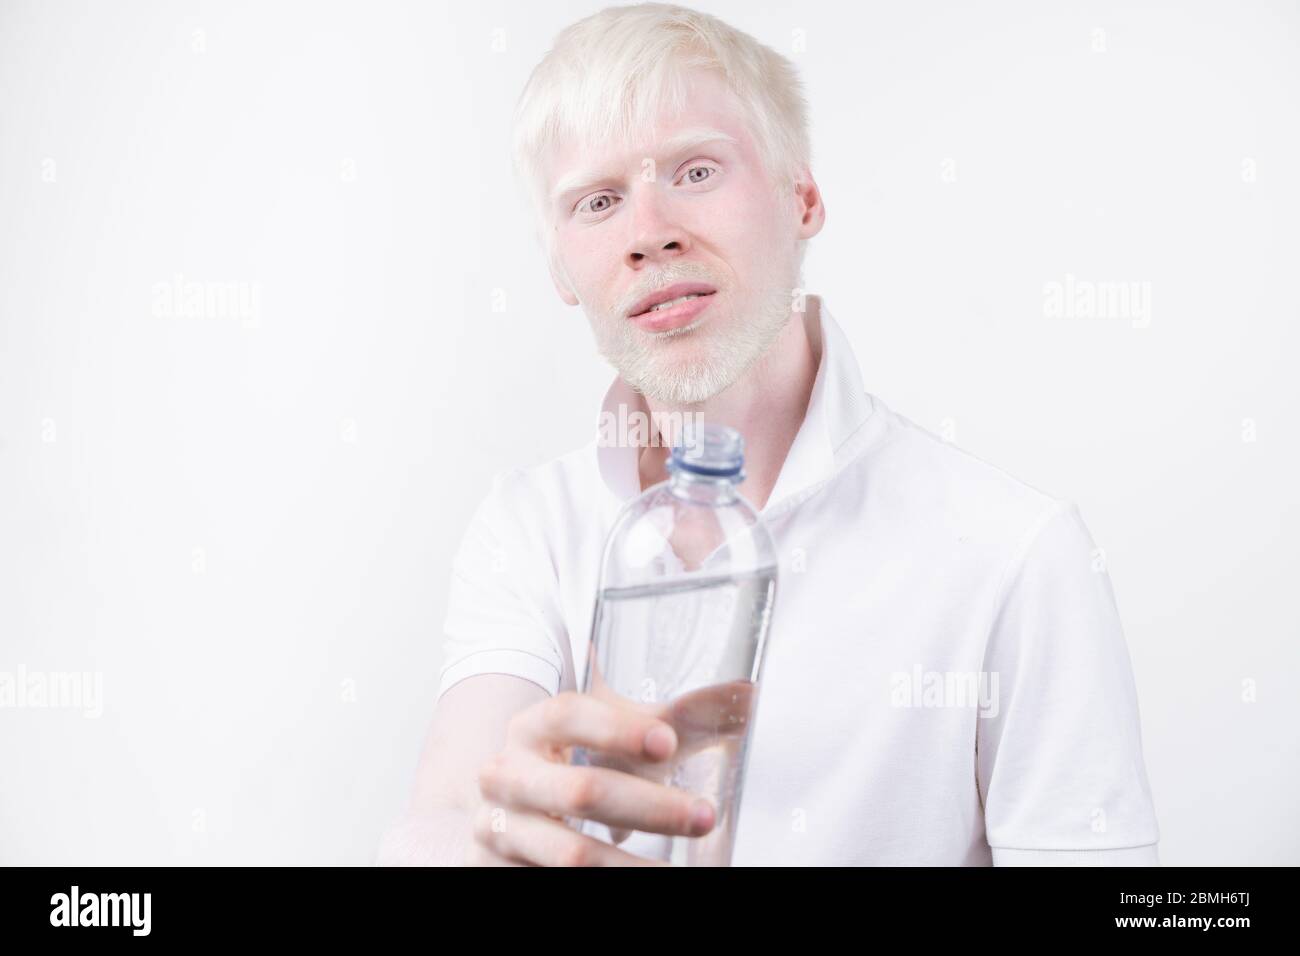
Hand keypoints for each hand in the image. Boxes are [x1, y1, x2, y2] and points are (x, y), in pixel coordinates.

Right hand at [467, 691, 716, 865]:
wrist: (505, 814)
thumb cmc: (570, 762)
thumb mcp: (610, 736)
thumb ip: (674, 719)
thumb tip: (747, 696)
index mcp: (532, 727)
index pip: (567, 715)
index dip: (616, 728)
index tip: (669, 742)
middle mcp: (508, 774)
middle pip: (581, 790)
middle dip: (650, 808)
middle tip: (705, 817)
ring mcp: (502, 828)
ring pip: (573, 854)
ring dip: (633, 869)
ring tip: (679, 875)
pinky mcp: (502, 871)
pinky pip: (556, 881)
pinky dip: (606, 884)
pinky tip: (642, 886)